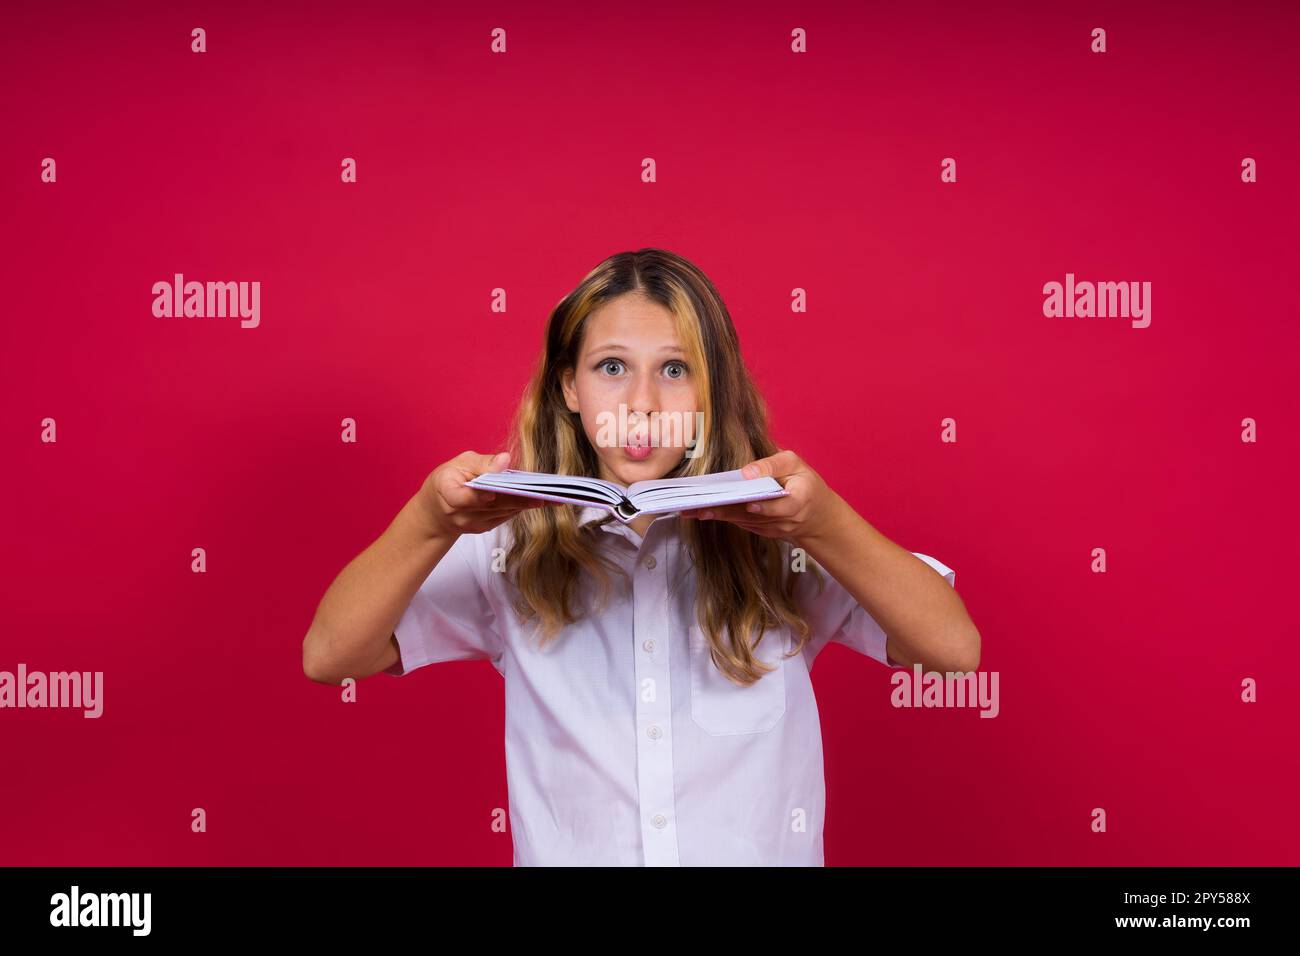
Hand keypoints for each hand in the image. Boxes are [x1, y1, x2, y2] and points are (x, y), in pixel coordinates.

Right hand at [418, 450, 556, 536]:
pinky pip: (506, 515)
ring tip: (553, 495)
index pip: (464, 498)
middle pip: (494, 505)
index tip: (493, 493)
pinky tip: (540, 498)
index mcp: (448, 494)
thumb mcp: (459, 463)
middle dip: (521, 498)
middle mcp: (461, 514)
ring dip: (528, 503)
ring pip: (504, 511)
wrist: (436, 510)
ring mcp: (473, 524)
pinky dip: (522, 505)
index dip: (480, 496)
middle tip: (546, 492)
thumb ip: (482, 463)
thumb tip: (505, 460)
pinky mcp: (485, 528)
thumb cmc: (449, 479)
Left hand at [679, 449, 843, 543]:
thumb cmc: (803, 481)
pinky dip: (723, 517)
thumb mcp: (795, 464)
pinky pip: (742, 524)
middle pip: (753, 516)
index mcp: (799, 500)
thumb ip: (773, 465)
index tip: (749, 504)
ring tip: (692, 510)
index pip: (781, 506)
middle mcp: (786, 520)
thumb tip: (747, 472)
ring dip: (718, 516)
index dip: (765, 507)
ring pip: (743, 522)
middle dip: (726, 512)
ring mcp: (773, 530)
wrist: (816, 515)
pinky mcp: (763, 533)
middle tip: (701, 508)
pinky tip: (702, 512)